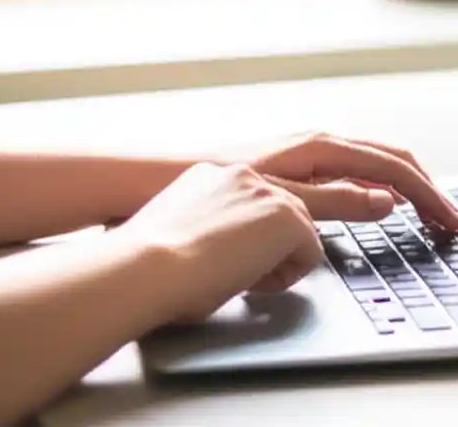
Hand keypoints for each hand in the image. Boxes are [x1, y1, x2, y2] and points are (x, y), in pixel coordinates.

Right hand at [116, 162, 323, 320]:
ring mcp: (268, 193)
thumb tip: (216, 248)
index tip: (225, 258)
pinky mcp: (288, 219)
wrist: (147, 266)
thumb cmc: (148, 263)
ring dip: (277, 259)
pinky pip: (311, 251)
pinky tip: (257, 283)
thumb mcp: (179, 230)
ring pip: (297, 230)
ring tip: (243, 279)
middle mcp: (242, 175)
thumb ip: (206, 227)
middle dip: (267, 247)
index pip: (251, 203)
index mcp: (210, 175)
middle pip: (280, 213)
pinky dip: (289, 273)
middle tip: (238, 274)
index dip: (244, 238)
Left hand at [236, 133, 457, 232]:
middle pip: (391, 160)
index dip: (428, 195)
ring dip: (404, 187)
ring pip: (373, 165)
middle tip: (450, 220)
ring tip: (426, 213)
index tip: (450, 221)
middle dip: (426, 188)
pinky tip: (378, 206)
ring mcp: (307, 154)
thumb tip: (388, 200)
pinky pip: (351, 174)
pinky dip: (377, 188)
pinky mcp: (294, 169)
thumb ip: (338, 201)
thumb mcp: (284, 202)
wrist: (162, 179)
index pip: (395, 167)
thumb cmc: (216, 188)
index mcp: (323, 147)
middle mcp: (319, 143)